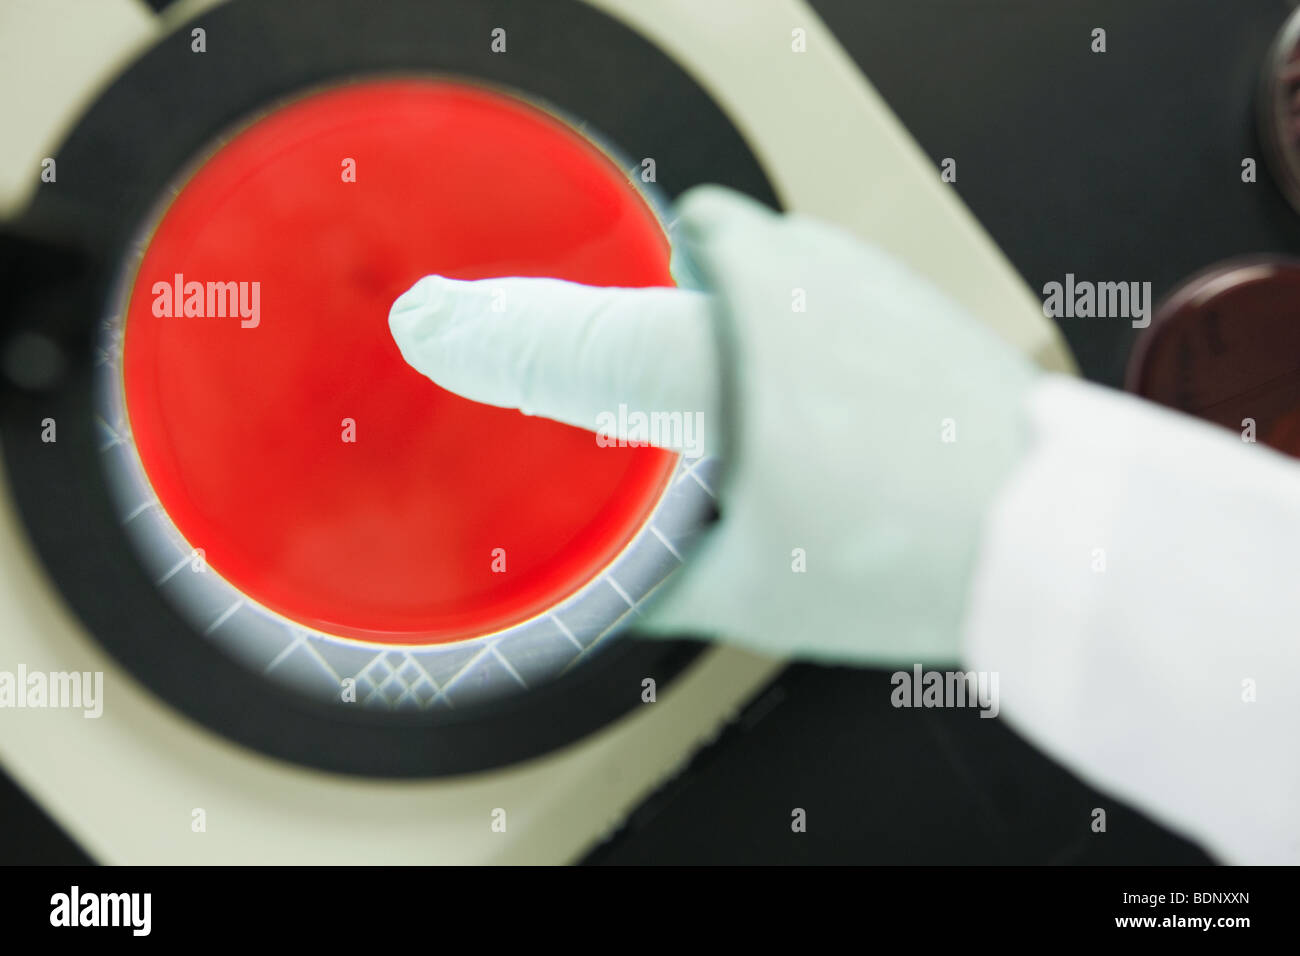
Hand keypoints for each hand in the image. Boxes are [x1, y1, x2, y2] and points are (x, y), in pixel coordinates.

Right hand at [389, 186, 1038, 664]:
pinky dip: (798, 310)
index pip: (619, 272)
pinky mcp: (913, 295)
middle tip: (658, 368)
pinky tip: (814, 389)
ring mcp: (864, 278)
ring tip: (742, 385)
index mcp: (736, 336)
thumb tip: (596, 595)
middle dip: (667, 291)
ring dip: (737, 296)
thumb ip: (651, 583)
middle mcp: (799, 276)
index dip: (566, 291)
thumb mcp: (745, 592)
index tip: (535, 315)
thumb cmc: (892, 560)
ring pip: (766, 251)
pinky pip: (825, 275)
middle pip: (700, 242)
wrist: (1047, 540)